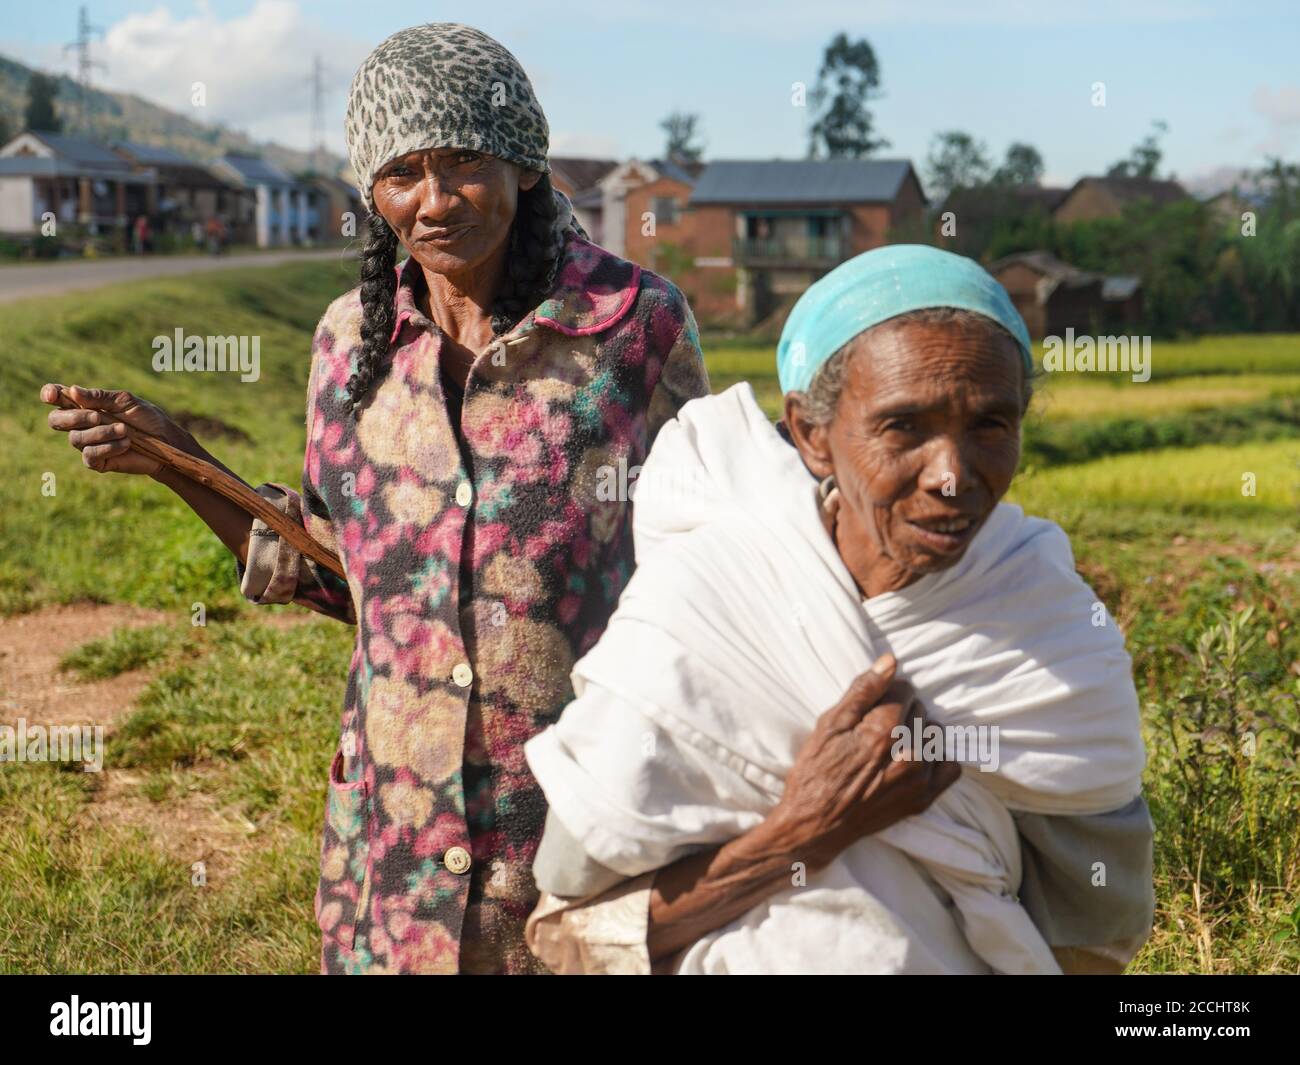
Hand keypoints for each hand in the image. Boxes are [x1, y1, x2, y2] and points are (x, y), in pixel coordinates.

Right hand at [41, 384, 190, 476]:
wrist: (165, 441)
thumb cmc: (145, 418)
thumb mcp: (125, 402)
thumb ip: (99, 397)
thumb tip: (72, 391)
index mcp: (85, 405)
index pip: (58, 398)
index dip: (49, 394)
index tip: (52, 395)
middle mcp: (81, 424)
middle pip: (56, 420)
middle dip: (73, 418)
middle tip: (97, 416)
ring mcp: (87, 444)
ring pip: (76, 438)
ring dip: (101, 433)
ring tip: (124, 430)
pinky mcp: (97, 461)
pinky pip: (89, 455)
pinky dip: (108, 447)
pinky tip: (125, 443)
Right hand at [768, 654, 959, 869]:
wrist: (815, 825)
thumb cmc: (816, 772)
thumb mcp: (829, 726)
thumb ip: (863, 691)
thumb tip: (890, 661)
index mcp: (883, 731)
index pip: (905, 690)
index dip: (886, 694)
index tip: (870, 709)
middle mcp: (908, 754)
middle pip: (920, 711)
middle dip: (901, 713)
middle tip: (875, 731)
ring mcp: (919, 779)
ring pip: (935, 735)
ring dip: (918, 734)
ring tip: (892, 746)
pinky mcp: (924, 800)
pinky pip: (950, 767)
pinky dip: (935, 759)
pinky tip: (911, 761)